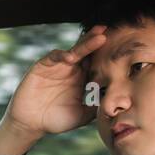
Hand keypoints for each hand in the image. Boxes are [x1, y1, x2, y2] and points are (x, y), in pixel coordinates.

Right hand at [0, 24, 107, 143]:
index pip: (96, 63)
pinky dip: (63, 55)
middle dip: (98, 41)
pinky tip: (72, 56)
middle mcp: (71, 69)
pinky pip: (54, 56)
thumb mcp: (81, 115)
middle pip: (87, 52)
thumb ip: (96, 108)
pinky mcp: (43, 66)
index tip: (122, 50)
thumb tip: (117, 105)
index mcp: (81, 79)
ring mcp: (57, 66)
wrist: (31, 124)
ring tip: (99, 37)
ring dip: (86, 44)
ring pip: (74, 50)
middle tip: (111, 31)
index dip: (107, 56)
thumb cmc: (55, 120)